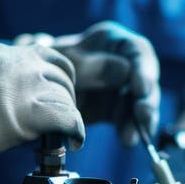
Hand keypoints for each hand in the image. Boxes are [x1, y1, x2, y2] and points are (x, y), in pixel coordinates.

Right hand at [0, 42, 82, 164]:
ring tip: (65, 130)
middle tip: (62, 116)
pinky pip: (69, 118)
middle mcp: (20, 62)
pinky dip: (76, 131)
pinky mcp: (35, 110)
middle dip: (65, 98)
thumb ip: (4, 74)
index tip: (64, 87)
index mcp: (4, 53)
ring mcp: (28, 84)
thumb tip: (31, 86)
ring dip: (68, 115)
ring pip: (65, 98)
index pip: (47, 54)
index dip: (61, 74)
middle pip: (60, 77)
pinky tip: (75, 140)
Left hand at [19, 22, 160, 145]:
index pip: (138, 52)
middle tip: (143, 116)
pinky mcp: (118, 110)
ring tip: (130, 137)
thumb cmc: (50, 63)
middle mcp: (125, 64)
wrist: (37, 87)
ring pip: (141, 104)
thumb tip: (126, 71)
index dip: (144, 70)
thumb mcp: (66, 59)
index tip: (141, 89)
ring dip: (139, 122)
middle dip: (147, 101)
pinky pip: (129, 121)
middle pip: (145, 81)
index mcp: (115, 43)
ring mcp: (123, 89)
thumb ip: (92, 65)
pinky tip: (128, 140)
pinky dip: (130, 130)